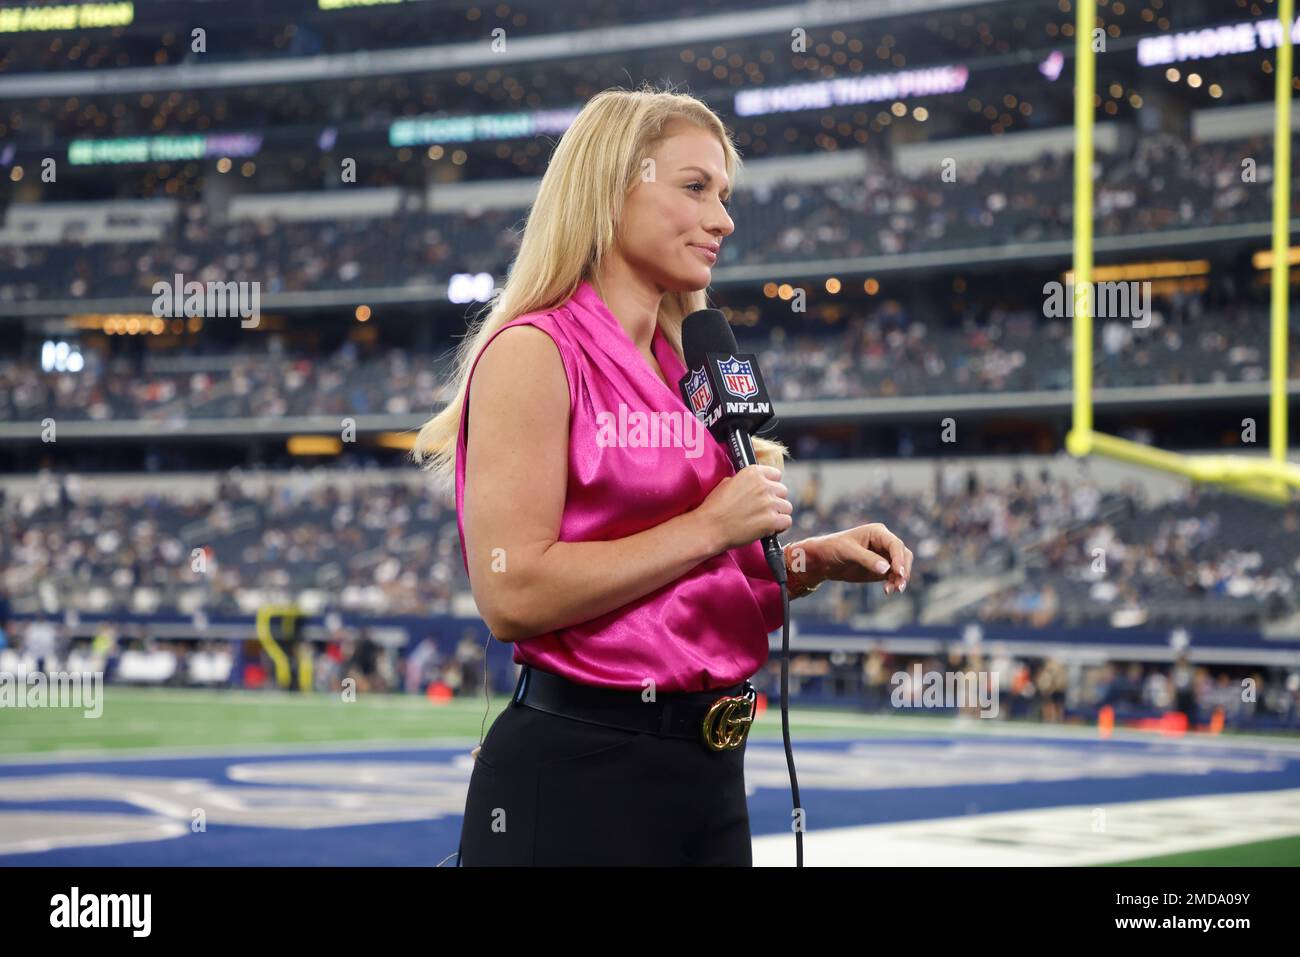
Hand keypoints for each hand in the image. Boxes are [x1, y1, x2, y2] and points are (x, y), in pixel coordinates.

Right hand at [694, 464, 792, 552]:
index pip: (776, 474)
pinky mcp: (772, 520)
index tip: (766, 493)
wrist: (709, 527)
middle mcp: (763, 485)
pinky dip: (780, 527)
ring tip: (765, 520)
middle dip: (775, 500)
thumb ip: (746, 481)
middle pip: (783, 491)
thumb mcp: (727, 483)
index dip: (771, 485)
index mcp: (753, 472)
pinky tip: (769, 529)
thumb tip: (756, 484)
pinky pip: (787, 521)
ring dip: (778, 514)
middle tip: (763, 510)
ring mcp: (769, 503)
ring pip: (787, 507)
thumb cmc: (714, 507)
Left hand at [798, 523, 912, 594]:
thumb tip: (886, 568)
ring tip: (894, 590)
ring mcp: (884, 556)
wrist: (823, 560)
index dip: (899, 558)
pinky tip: (888, 591)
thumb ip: (867, 559)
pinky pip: (893, 576)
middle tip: (899, 585)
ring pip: (901, 567)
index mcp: (877, 532)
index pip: (895, 544)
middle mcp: (884, 543)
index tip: (898, 573)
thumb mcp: (848, 552)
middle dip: (903, 570)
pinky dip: (893, 583)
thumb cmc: (833, 548)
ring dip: (900, 579)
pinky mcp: (881, 569)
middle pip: (904, 555)